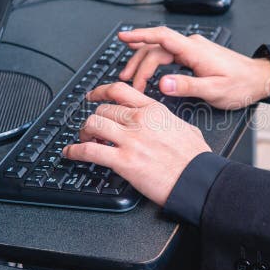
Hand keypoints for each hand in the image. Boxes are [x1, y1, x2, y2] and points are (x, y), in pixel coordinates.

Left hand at [62, 82, 210, 206]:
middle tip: (91, 129)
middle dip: (93, 119)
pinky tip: (71, 154)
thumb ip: (168, 121)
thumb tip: (164, 122)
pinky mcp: (123, 161)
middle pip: (103, 109)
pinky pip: (90, 151)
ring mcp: (130, 140)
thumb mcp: (184, 127)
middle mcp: (139, 121)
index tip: (93, 95)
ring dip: (83, 133)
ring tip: (83, 140)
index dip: (100, 91)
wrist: (198, 179)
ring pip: (93, 125)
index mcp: (154, 111)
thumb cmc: (196, 158)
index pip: (119, 91)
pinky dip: (75, 151)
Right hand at [118, 26, 269, 109]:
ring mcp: (193, 49)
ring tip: (131, 76)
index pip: (162, 36)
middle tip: (126, 79)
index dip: (140, 35)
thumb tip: (163, 84)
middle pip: (157, 46)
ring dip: (144, 62)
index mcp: (195, 51)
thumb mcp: (214, 90)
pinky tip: (147, 67)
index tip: (123, 37)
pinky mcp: (195, 55)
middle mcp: (192, 46)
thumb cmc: (241, 85)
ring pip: (161, 50)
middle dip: (138, 62)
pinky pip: (169, 54)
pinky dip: (155, 61)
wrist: (259, 79)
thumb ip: (187, 86)